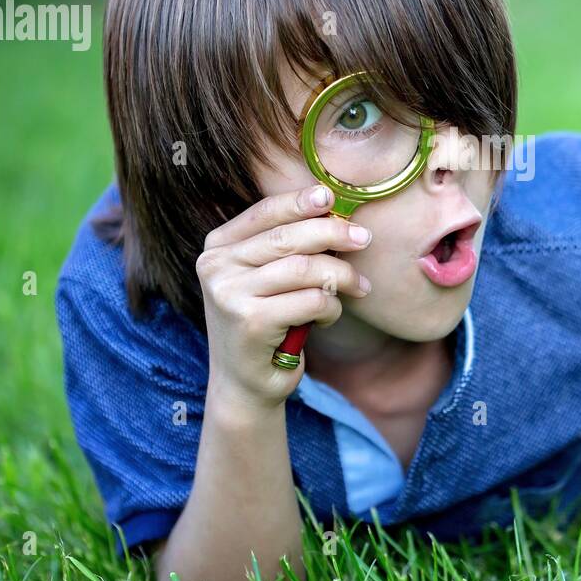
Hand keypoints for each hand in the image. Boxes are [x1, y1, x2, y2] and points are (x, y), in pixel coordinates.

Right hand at [196, 184, 372, 408]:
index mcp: (218, 247)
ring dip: (341, 277)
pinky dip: (331, 308)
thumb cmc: (266, 322)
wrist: (244, 383)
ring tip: (358, 288)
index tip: (332, 198)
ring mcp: (229, 294)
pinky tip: (329, 316)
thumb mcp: (266, 278)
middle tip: (365, 238)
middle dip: (334, 234)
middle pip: (289, 237)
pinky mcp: (250, 323)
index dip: (301, 202)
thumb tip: (332, 210)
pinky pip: (311, 301)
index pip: (264, 212)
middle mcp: (216, 267)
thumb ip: (286, 245)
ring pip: (305, 269)